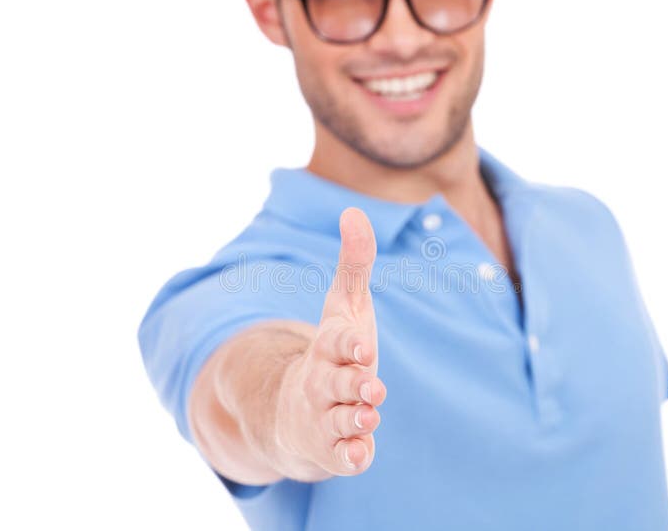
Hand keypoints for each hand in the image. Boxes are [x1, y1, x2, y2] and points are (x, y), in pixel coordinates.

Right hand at [274, 207, 385, 477]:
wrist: (294, 412)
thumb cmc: (332, 354)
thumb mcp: (344, 309)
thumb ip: (354, 264)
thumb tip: (354, 210)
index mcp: (327, 348)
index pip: (336, 342)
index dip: (349, 343)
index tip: (364, 345)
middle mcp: (321, 383)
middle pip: (335, 383)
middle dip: (353, 385)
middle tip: (373, 388)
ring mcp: (325, 419)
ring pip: (337, 422)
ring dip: (353, 420)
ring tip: (369, 416)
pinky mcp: (334, 450)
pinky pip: (343, 458)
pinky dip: (351, 458)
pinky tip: (360, 454)